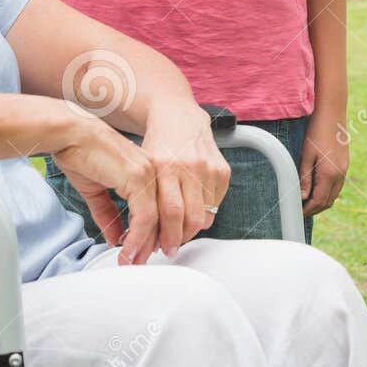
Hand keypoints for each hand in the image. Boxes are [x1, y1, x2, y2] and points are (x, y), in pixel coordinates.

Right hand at [46, 104, 159, 264]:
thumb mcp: (96, 190)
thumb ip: (108, 214)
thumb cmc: (79, 153)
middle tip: (139, 263)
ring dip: (144, 246)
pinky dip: (137, 238)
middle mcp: (153, 172)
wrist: (69, 133)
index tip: (142, 252)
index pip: (160, 210)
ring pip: (158, 221)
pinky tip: (127, 249)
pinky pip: (145, 217)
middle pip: (164, 217)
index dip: (153, 235)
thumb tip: (117, 237)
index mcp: (148, 171)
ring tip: (132, 261)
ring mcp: (148, 174)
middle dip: (152, 246)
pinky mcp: (138, 178)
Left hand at [139, 102, 230, 255]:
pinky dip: (204, 214)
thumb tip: (144, 237)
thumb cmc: (157, 145)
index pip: (170, 212)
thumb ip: (144, 200)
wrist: (178, 117)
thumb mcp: (143, 168)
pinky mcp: (223, 170)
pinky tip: (192, 212)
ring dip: (192, 231)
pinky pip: (216, 205)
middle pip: (190, 217)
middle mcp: (189, 166)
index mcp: (164, 166)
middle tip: (171, 248)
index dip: (166, 236)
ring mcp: (209, 168)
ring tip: (180, 232)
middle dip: (180, 240)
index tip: (160, 249)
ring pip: (205, 215)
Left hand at [300, 107, 348, 216]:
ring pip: (334, 195)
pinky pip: (337, 185)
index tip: (297, 213)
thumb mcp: (306, 155)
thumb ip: (305, 178)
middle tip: (300, 210)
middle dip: (315, 209)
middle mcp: (340, 174)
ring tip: (306, 201)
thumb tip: (303, 198)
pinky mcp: (345, 164)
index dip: (308, 210)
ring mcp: (344, 169)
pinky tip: (317, 187)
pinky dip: (328, 192)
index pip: (318, 201)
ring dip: (322, 201)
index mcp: (329, 174)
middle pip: (328, 201)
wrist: (332, 114)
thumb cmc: (315, 132)